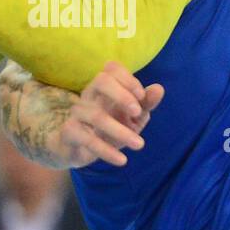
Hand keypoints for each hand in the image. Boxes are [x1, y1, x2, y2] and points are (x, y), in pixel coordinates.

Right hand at [0, 60, 163, 168]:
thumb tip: (159, 89)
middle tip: (137, 113)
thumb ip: (146, 104)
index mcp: (104, 88)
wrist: (80, 151)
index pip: (112, 68)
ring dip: (121, 131)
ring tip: (139, 144)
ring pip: (97, 115)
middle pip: (100, 80)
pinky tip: (122, 160)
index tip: (142, 97)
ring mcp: (77, 113)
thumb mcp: (133, 118)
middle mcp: (89, 96)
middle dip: (122, 95)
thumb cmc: (111, 128)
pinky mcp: (69, 133)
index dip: (128, 79)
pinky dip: (106, 151)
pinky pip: (86, 139)